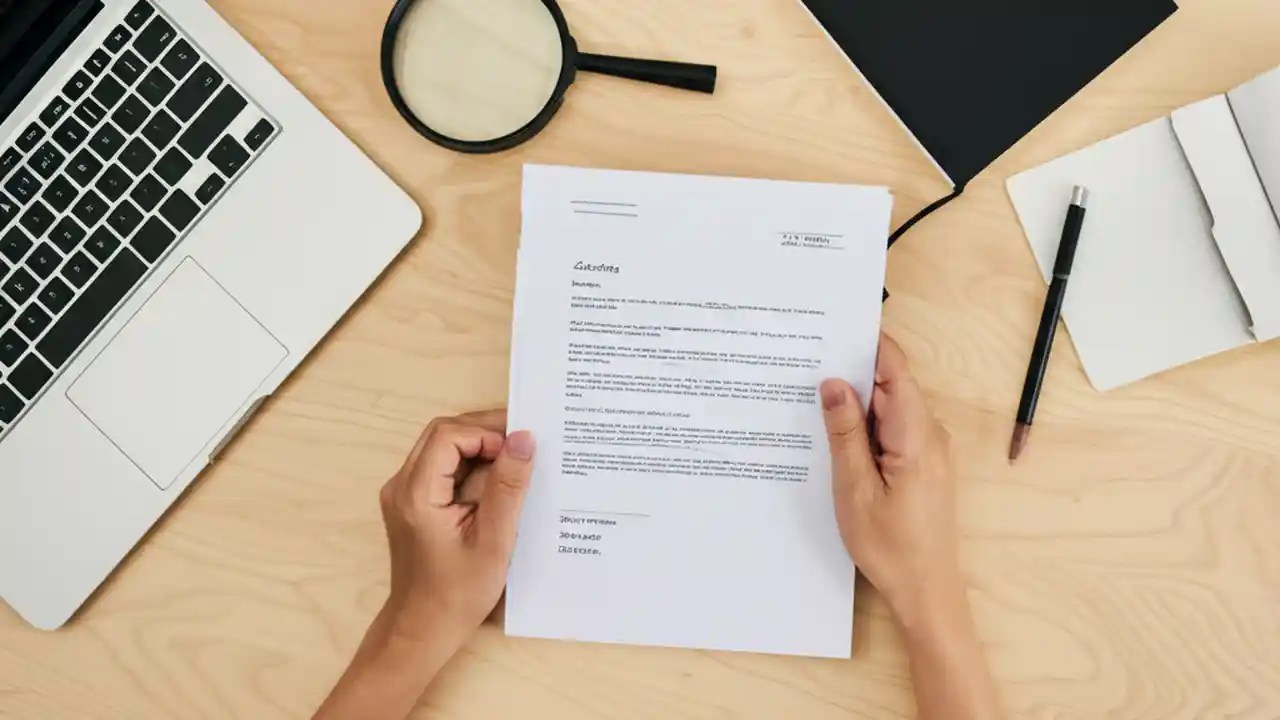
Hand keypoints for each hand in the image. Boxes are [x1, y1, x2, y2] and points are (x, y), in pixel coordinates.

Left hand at [379, 411, 535, 645]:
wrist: (423, 629)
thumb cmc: (456, 594)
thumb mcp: (493, 541)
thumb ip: (508, 487)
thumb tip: (524, 439)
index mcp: (416, 494)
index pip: (448, 435)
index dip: (485, 433)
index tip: (518, 450)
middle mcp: (401, 487)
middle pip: (442, 434)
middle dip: (484, 432)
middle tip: (523, 444)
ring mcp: (404, 494)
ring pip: (442, 449)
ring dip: (479, 449)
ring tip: (516, 462)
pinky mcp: (414, 503)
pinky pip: (442, 468)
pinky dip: (471, 466)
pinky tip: (499, 481)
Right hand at [820, 335, 960, 626]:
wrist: (927, 591)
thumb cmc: (892, 547)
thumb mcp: (855, 489)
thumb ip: (844, 433)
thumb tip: (833, 382)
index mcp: (916, 433)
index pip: (894, 367)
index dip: (866, 341)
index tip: (831, 324)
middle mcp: (929, 433)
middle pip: (889, 384)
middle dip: (850, 370)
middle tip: (803, 359)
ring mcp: (927, 448)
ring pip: (887, 408)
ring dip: (853, 401)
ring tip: (808, 394)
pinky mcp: (920, 464)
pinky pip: (890, 430)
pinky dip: (862, 426)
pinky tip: (832, 433)